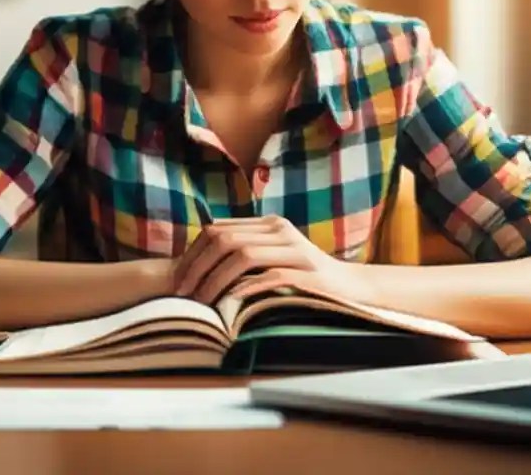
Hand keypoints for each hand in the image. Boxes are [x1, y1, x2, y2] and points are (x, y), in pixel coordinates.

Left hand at [172, 214, 376, 304]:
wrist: (351, 289)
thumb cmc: (306, 280)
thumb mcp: (273, 260)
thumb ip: (245, 255)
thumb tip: (198, 266)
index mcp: (268, 224)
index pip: (218, 230)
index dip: (192, 254)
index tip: (178, 280)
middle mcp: (280, 230)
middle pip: (225, 240)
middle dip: (197, 267)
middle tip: (182, 293)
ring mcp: (295, 249)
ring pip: (243, 256)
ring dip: (215, 280)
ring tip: (200, 303)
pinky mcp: (308, 272)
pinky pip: (270, 276)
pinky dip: (246, 289)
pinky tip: (230, 304)